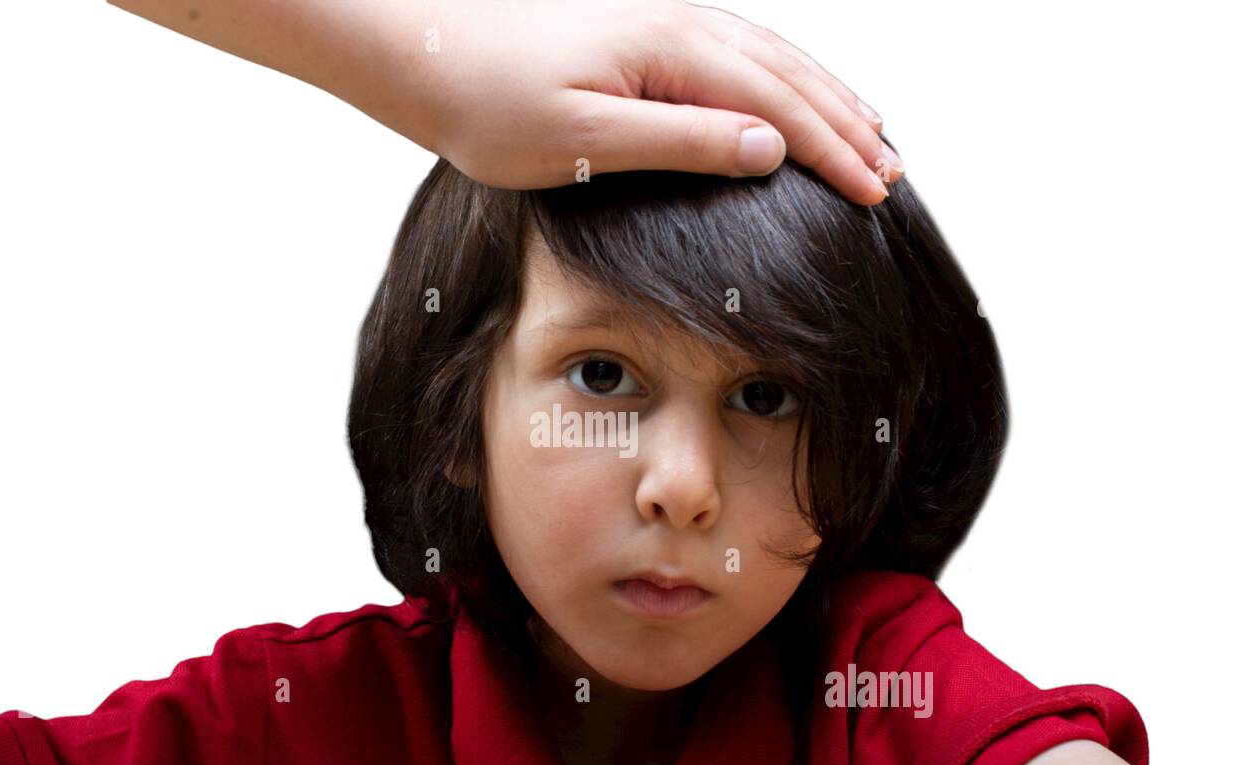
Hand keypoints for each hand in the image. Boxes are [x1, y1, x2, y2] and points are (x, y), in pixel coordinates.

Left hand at [390, 0, 899, 200]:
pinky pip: (739, 48)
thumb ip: (683, 140)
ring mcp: (667, 17)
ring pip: (772, 56)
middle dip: (848, 125)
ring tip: (871, 132)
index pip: (781, 107)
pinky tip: (789, 95)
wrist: (424, 44)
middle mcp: (683, 22)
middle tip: (895, 173)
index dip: (835, 152)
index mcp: (675, 51)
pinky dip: (783, 75)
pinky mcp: (646, 27)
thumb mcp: (586, 138)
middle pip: (791, 75)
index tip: (877, 192)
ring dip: (827, 96)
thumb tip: (771, 149)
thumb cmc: (489, 98)